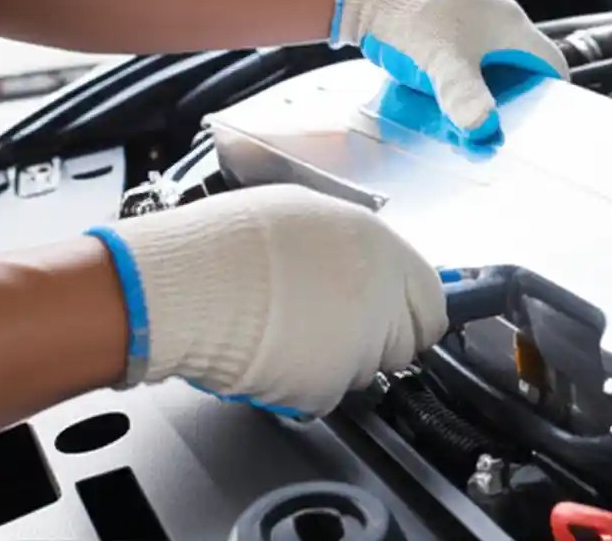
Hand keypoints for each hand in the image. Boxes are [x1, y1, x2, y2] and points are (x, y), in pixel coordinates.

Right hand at [85, 185, 446, 417]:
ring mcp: (358, 341)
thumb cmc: (221, 247)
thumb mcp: (300, 215)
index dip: (408, 312)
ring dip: (335, 361)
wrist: (179, 286)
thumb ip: (349, 245)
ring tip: (285, 332)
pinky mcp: (328, 384)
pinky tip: (271, 355)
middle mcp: (380, 293)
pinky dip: (302, 386)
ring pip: (364, 371)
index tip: (398, 320)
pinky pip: (326, 396)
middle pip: (406, 343)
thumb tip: (365, 264)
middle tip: (329, 328)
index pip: (433, 299)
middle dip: (376, 342)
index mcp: (379, 244)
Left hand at [331, 0, 568, 140]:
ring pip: (493, 65)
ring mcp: (471, 21)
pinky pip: (468, 59)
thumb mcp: (443, 64)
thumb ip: (466, 98)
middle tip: (501, 127)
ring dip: (486, 92)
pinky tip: (446, 97)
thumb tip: (485, 129)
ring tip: (471, 117)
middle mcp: (496, 19)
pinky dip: (464, 80)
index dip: (552, 96)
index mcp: (509, 24)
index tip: (541, 124)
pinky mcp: (447, 27)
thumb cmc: (407, 18)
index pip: (551, 64)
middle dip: (514, 99)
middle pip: (522, 68)